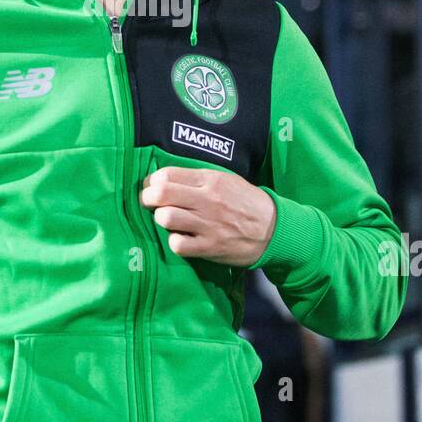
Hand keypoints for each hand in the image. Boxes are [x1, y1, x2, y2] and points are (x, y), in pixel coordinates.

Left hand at [139, 166, 276, 266]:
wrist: (274, 230)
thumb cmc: (246, 203)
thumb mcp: (227, 180)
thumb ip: (198, 178)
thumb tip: (165, 179)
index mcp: (211, 180)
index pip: (167, 174)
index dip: (152, 181)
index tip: (151, 186)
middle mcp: (208, 200)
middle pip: (161, 194)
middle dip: (147, 198)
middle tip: (149, 202)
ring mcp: (208, 225)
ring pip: (165, 217)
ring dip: (161, 219)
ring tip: (167, 220)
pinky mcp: (209, 247)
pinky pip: (177, 244)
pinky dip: (174, 241)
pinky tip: (180, 238)